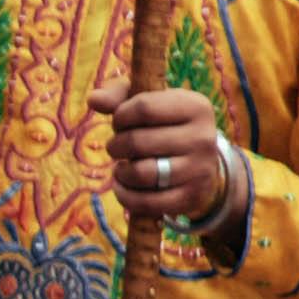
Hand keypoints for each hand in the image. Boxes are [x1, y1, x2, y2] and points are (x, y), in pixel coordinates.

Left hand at [93, 77, 245, 243]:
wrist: (199, 163)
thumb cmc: (165, 125)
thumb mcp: (149, 102)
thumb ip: (119, 97)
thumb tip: (94, 100)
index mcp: (195, 106)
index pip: (144, 107)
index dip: (121, 116)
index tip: (120, 122)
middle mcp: (204, 137)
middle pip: (137, 141)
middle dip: (116, 146)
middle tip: (118, 148)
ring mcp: (200, 169)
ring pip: (141, 173)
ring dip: (121, 172)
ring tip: (122, 167)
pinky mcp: (192, 197)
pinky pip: (147, 202)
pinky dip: (126, 196)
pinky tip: (124, 187)